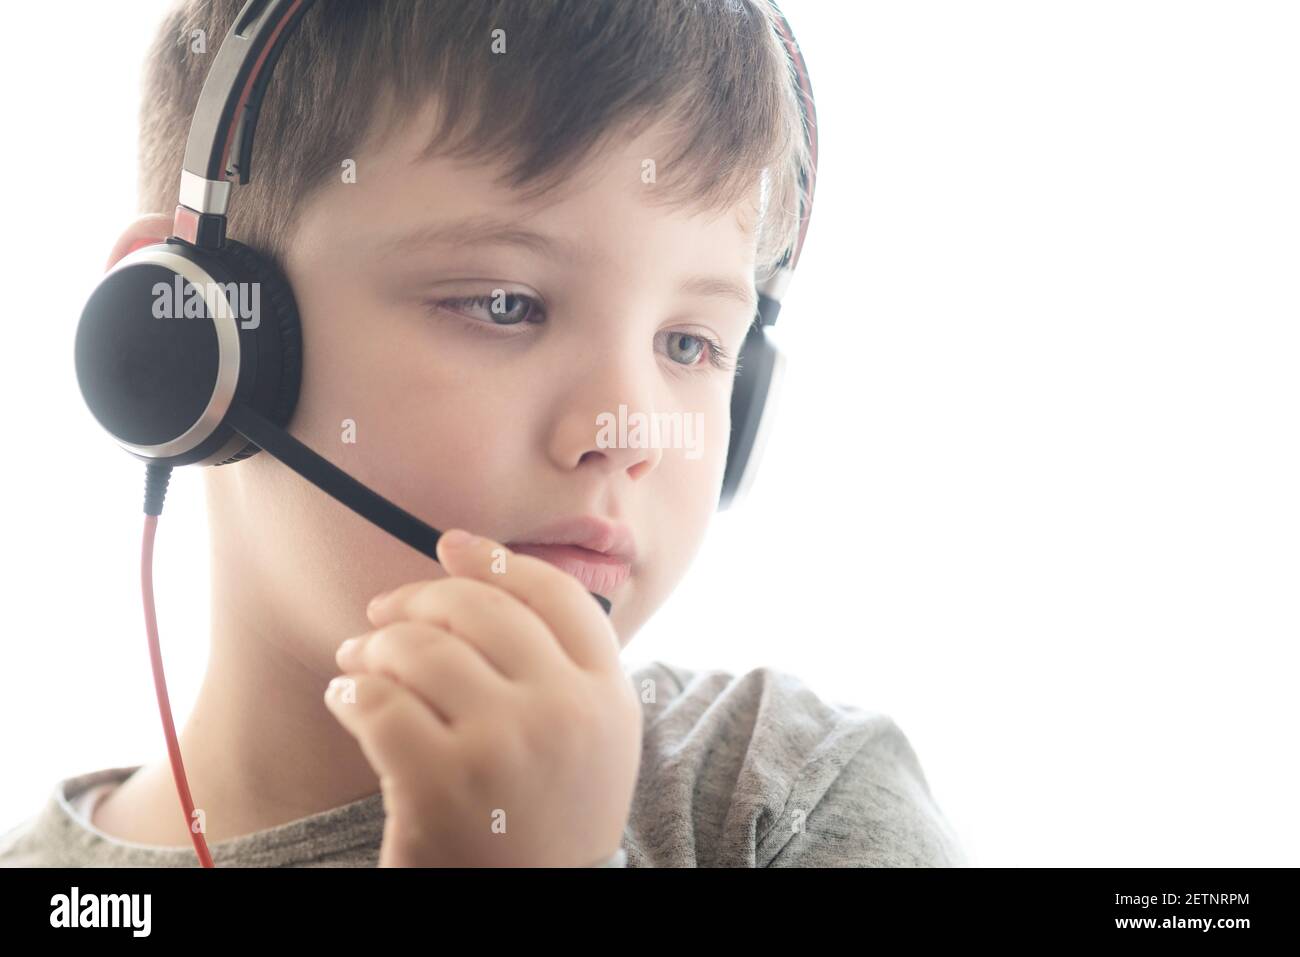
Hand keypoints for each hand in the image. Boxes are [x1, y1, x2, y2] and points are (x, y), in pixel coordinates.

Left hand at [324, 528, 642, 866]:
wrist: (533, 906)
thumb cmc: (551, 815)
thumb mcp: (594, 736)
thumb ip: (565, 660)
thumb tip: (485, 569)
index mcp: (608, 692)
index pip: (553, 594)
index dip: (496, 559)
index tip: (451, 544)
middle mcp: (563, 710)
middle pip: (478, 610)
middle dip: (417, 599)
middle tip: (383, 611)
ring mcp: (504, 746)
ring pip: (419, 650)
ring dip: (372, 646)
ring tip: (355, 662)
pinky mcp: (441, 786)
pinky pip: (377, 705)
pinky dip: (349, 695)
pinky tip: (345, 702)